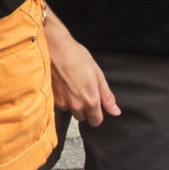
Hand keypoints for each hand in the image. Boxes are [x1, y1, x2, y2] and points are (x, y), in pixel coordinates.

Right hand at [43, 10, 117, 125]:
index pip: (96, 121)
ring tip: (71, 85)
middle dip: (84, 109)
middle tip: (82, 91)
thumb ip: (107, 96)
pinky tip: (63, 84)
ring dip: (72, 103)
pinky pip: (60, 104)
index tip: (95, 106)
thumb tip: (115, 111)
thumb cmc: (76, 56)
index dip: (97, 114)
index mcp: (90, 100)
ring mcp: (63, 102)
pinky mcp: (52, 98)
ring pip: (70, 110)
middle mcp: (76, 105)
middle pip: (82, 118)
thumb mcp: (98, 74)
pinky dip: (62, 98)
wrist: (55, 48)